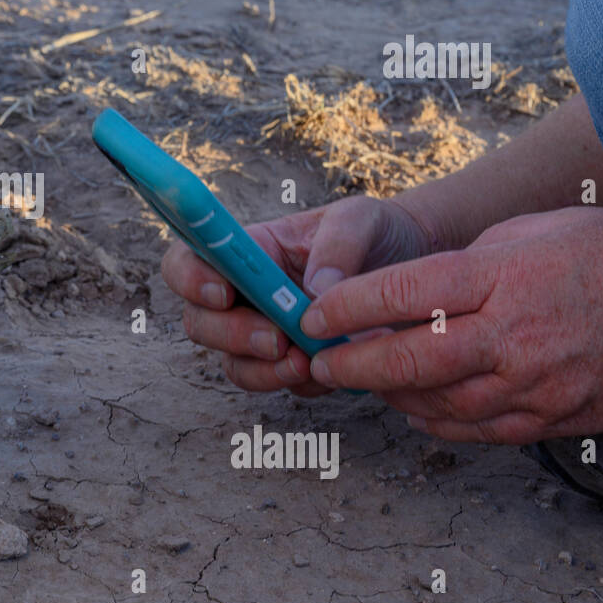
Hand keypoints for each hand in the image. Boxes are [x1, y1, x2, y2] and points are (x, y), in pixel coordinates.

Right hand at [161, 196, 433, 395]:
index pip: (188, 262)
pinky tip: (331, 370)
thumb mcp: (361, 220)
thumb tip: (315, 291)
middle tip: (276, 340)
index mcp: (246, 250)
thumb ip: (337, 247)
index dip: (190, 280)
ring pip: (232, 362)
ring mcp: (262, 332)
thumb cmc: (375, 232)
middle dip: (231, 335)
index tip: (222, 294)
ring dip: (261, 370)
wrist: (415, 265)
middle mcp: (243, 293)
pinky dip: (297, 382)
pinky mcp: (290, 362)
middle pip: (200, 322)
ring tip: (306, 363)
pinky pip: (275, 383)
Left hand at [300, 206, 602, 442]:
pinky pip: (472, 430)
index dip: (346, 307)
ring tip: (360, 377)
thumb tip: (404, 291)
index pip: (403, 294)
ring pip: (433, 402)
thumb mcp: (531, 232)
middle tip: (318, 361)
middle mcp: (512, 337)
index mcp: (502, 277)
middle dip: (350, 363)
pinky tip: (412, 405)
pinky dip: (432, 419)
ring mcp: (531, 386)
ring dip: (387, 392)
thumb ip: (464, 263)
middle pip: (407, 359)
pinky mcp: (547, 419)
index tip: (311, 312)